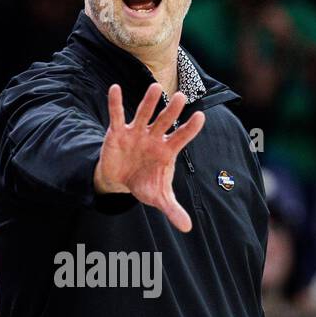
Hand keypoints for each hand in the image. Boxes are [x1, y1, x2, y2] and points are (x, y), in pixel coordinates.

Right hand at [93, 83, 205, 232]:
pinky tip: (115, 88)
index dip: (190, 129)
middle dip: (172, 111)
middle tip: (182, 97)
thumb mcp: (158, 198)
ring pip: (144, 114)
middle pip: (165, 121)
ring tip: (155, 88)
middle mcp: (154, 137)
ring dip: (149, 102)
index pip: (182, 137)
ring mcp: (136, 132)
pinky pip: (117, 115)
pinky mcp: (118, 132)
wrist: (119, 181)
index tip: (200, 117)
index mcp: (167, 150)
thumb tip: (188, 228)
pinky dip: (116, 102)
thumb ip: (173, 209)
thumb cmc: (144, 184)